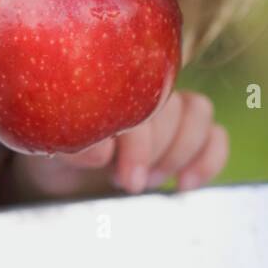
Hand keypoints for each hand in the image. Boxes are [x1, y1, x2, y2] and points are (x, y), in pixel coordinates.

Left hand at [0, 90, 228, 202]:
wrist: (60, 177)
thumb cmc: (54, 154)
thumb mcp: (50, 150)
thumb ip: (71, 145)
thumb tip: (101, 151)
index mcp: (111, 83)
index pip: (143, 98)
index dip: (141, 141)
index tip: (126, 178)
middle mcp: (143, 91)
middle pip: (174, 104)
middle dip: (158, 150)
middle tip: (131, 182)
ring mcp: (169, 113)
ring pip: (200, 110)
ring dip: (181, 152)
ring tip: (153, 181)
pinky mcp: (188, 136)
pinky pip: (217, 134)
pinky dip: (210, 157)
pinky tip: (186, 184)